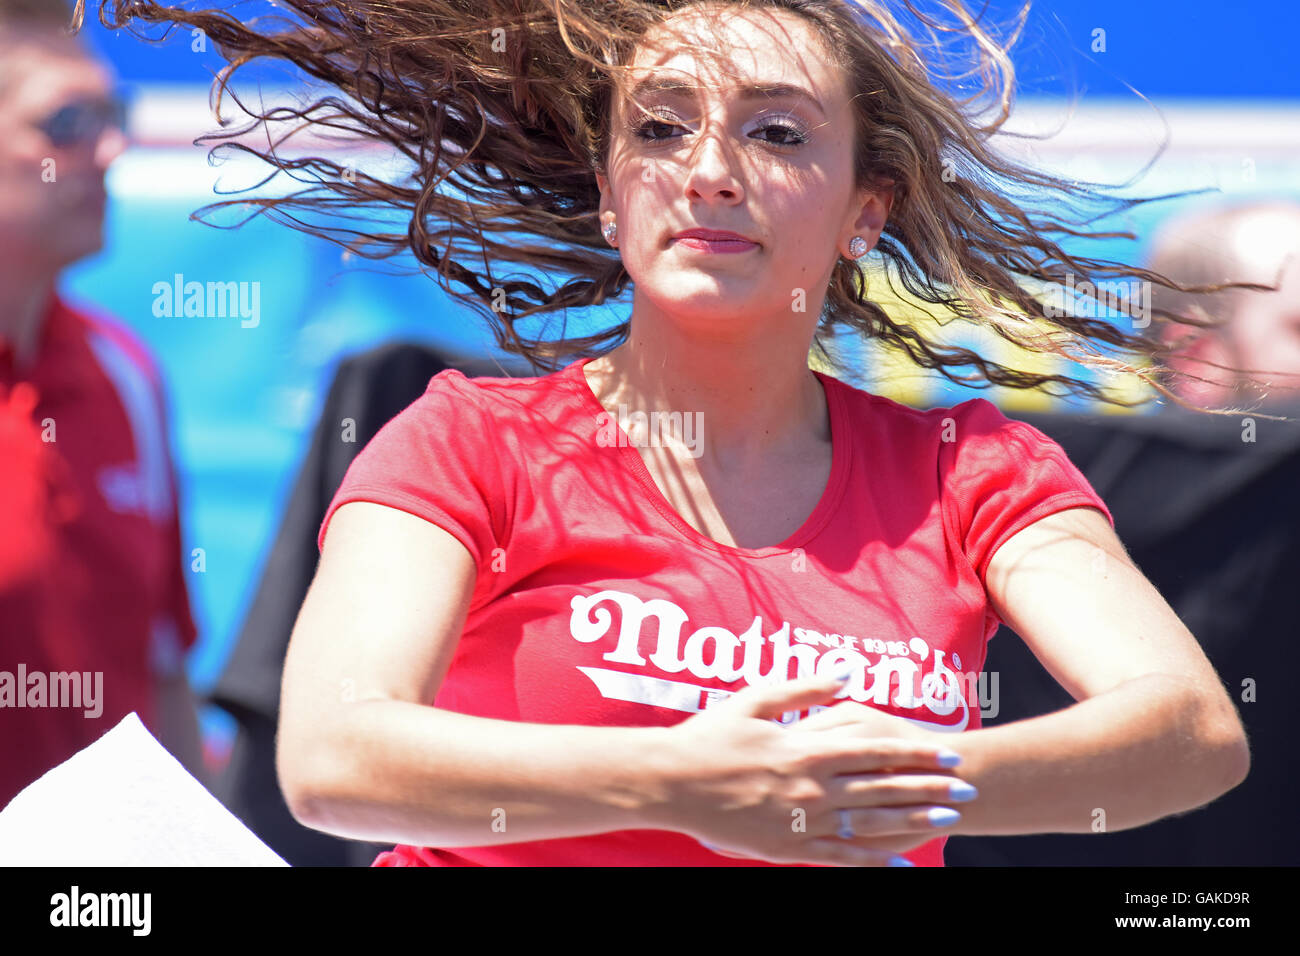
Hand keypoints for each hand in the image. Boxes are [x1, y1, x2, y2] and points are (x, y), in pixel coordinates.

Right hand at [659, 675, 973, 865]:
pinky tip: (899, 865)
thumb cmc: (709, 737)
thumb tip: (847, 676)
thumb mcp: (754, 700)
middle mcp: (811, 786)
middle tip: (965, 790)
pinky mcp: (788, 847)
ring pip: (869, 822)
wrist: (671, 782)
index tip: (945, 753)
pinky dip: (872, 861)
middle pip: (882, 786)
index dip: (913, 752)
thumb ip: (803, 689)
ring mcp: (802, 820)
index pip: (873, 750)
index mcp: (805, 748)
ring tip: (946, 820)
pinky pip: (838, 857)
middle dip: (927, 787)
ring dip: (912, 820)